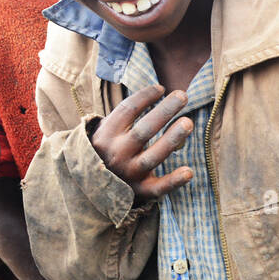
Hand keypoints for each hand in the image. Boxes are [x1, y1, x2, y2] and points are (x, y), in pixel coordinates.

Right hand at [90, 85, 193, 202]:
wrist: (89, 185)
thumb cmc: (106, 148)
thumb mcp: (105, 130)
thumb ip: (125, 115)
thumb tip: (158, 92)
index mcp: (106, 135)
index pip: (127, 110)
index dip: (145, 97)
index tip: (161, 89)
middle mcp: (116, 154)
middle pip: (143, 130)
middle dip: (164, 111)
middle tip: (182, 96)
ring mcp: (128, 173)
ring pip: (152, 157)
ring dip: (171, 139)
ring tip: (187, 122)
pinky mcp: (139, 190)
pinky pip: (158, 188)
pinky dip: (173, 182)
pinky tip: (189, 171)